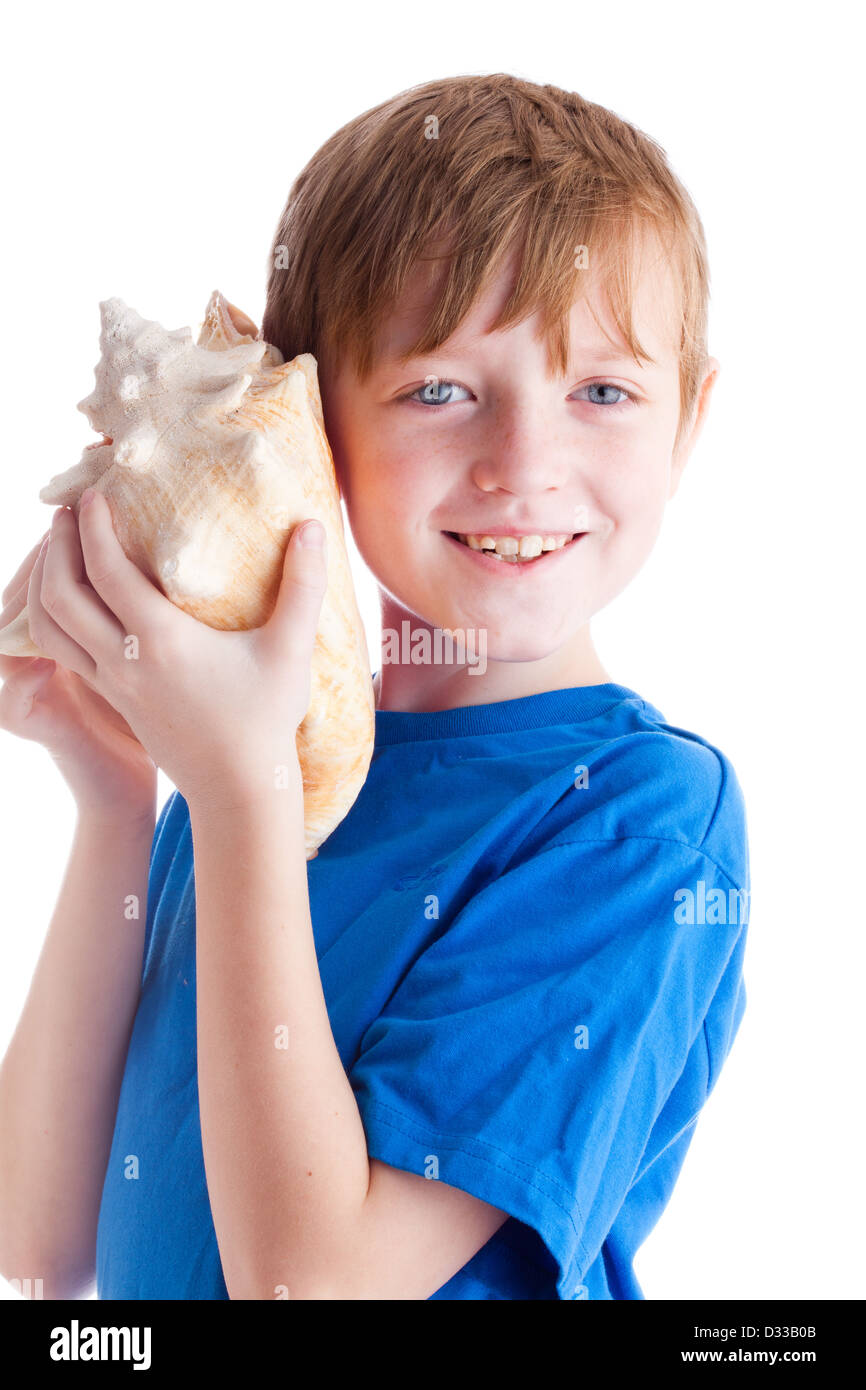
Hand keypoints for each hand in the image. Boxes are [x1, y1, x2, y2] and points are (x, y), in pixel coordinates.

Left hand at [15, 490, 327, 810]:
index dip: (93, 527)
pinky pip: (63, 651)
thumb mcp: (291, 650)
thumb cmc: (266, 720)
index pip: (105, 570)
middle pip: (60, 593)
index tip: (94, 495)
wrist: (238, 789)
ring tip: (60, 551)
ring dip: (44, 582)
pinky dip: (53, 618)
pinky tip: (72, 602)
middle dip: (56, 547)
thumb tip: (310, 525)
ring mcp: (113, 683)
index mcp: (159, 640)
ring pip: (49, 626)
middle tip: (68, 514)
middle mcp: (124, 660)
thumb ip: (303, 585)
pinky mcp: (113, 699)